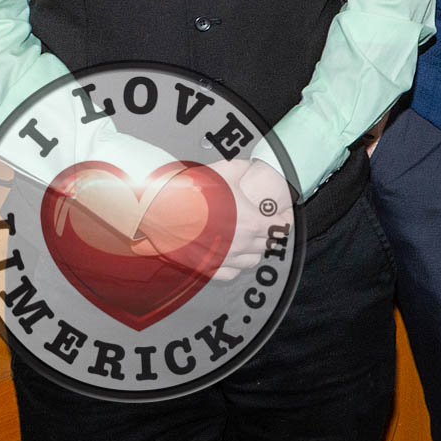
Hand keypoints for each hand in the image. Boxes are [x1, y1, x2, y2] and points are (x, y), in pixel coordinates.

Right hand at [134, 158, 292, 281]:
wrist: (158, 208)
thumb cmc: (190, 191)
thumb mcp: (223, 171)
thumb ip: (243, 168)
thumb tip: (251, 166)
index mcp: (250, 223)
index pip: (280, 228)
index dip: (283, 220)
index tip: (279, 215)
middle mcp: (240, 244)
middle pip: (266, 244)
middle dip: (267, 233)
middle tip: (262, 223)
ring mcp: (223, 258)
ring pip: (251, 261)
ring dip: (254, 250)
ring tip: (248, 238)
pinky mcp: (205, 266)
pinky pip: (230, 273)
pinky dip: (235, 266)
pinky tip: (231, 254)